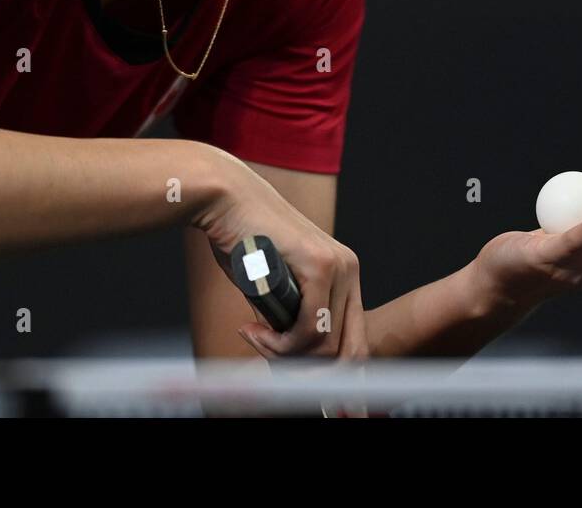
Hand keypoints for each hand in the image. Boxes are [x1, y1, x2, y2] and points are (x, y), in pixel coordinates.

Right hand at [192, 145, 367, 364]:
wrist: (227, 199)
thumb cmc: (241, 240)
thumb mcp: (272, 288)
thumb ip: (287, 318)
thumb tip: (292, 363)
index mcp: (344, 274)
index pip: (354, 340)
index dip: (331, 372)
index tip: (300, 382)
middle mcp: (349, 269)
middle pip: (351, 351)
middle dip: (310, 372)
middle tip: (271, 363)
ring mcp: (339, 266)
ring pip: (327, 345)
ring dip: (286, 356)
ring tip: (255, 338)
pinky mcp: (320, 265)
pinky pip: (309, 328)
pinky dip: (281, 343)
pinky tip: (254, 330)